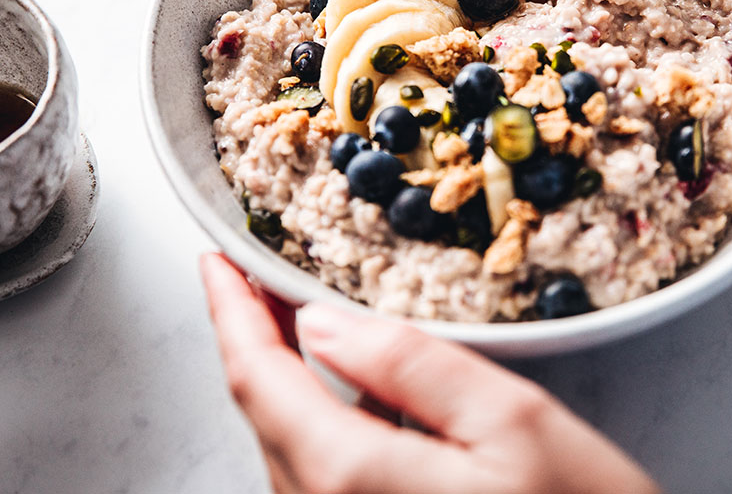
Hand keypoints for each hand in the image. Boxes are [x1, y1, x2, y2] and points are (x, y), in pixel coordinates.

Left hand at [199, 253, 661, 493]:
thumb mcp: (512, 423)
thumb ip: (410, 366)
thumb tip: (323, 325)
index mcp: (351, 476)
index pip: (258, 378)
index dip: (230, 309)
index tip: (219, 259)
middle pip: (264, 413)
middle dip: (254, 335)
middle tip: (260, 274)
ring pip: (287, 446)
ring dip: (282, 377)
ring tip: (294, 318)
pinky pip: (319, 476)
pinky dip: (315, 418)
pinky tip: (345, 390)